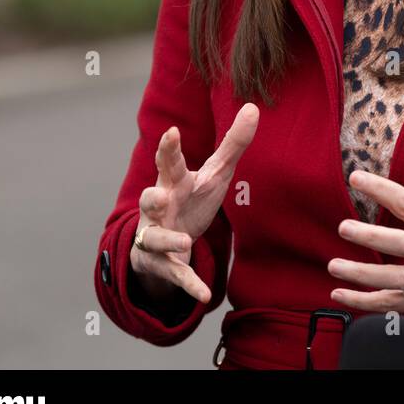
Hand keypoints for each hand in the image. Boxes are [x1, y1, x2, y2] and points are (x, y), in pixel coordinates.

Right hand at [130, 103, 258, 304]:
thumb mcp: (216, 173)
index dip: (168, 148)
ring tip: (185, 242)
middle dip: (152, 196)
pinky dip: (189, 284)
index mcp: (173, 182)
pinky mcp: (162, 264)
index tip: (171, 132)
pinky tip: (206, 296)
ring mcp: (156, 236)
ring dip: (168, 239)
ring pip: (153, 237)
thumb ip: (233, 143)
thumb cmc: (192, 198)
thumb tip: (253, 107)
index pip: (169, 162)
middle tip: (159, 194)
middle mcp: (158, 207)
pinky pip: (174, 273)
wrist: (169, 242)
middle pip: (150, 197)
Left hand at [328, 114, 403, 315]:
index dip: (380, 188)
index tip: (355, 177)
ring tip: (333, 266)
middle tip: (343, 227)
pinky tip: (340, 294)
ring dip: (358, 274)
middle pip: (394, 242)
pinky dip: (363, 302)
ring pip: (388, 277)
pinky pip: (389, 303)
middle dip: (366, 236)